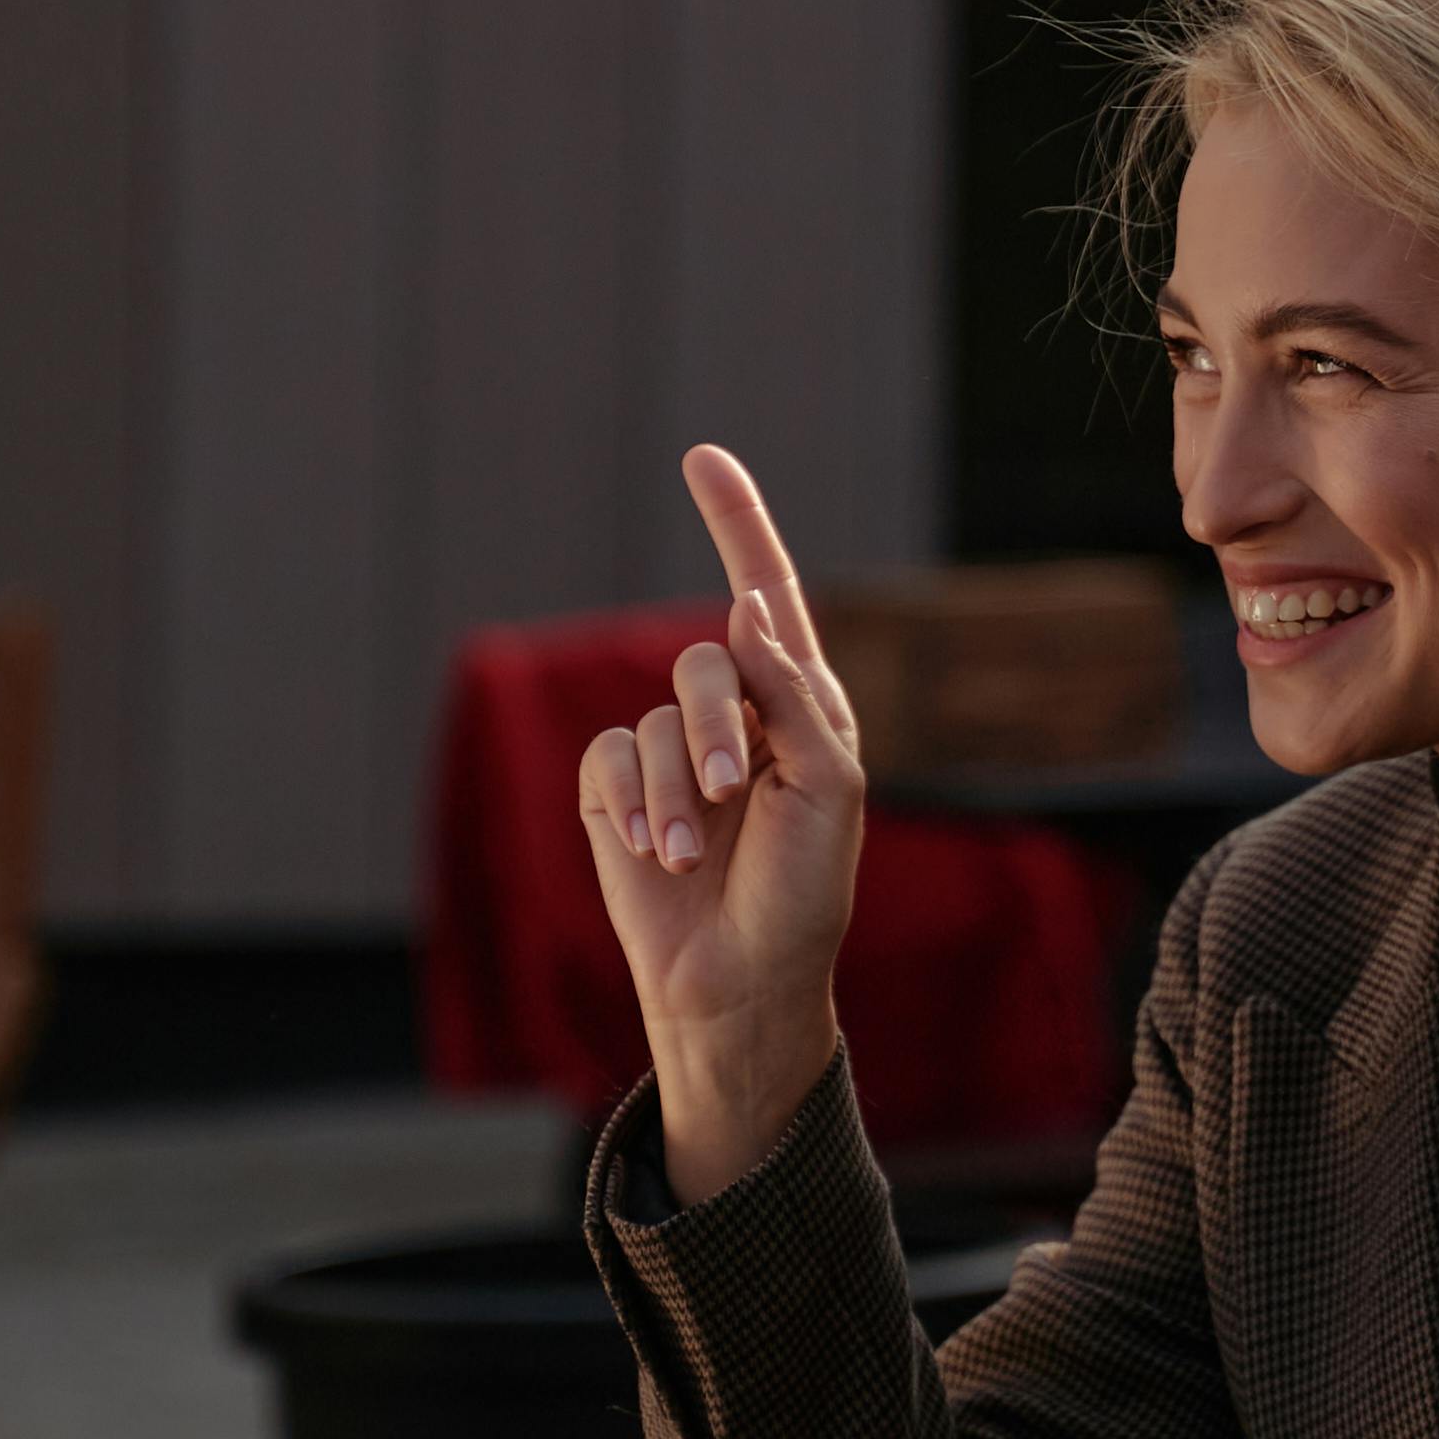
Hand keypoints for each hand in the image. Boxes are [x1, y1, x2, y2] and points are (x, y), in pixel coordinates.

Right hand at [578, 446, 865, 1203]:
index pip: (763, 592)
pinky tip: (656, 852)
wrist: (743, 982)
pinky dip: (634, 803)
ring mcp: (671, 752)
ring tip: (696, 854)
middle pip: (703, 658)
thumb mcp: (828, 787)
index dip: (736, 522)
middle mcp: (734, 714)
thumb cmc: (804, 892)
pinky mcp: (618, 791)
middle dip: (717, 724)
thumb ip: (794, 694)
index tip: (701, 456)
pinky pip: (609, 757)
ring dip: (679, 791)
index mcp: (798, 702)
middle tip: (736, 788)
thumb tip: (747, 608)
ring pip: (654, 715)